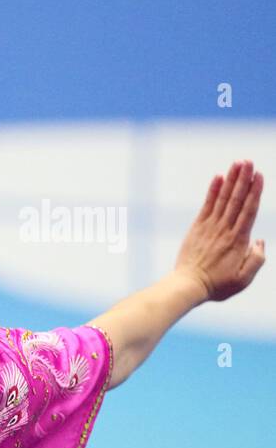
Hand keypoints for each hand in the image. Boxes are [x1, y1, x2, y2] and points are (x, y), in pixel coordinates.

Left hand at [174, 159, 265, 301]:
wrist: (187, 286)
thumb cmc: (217, 285)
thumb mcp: (244, 279)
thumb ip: (256, 259)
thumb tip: (260, 240)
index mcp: (238, 240)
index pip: (249, 210)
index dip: (255, 191)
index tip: (259, 175)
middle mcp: (224, 230)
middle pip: (236, 200)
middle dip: (244, 179)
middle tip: (249, 161)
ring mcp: (209, 228)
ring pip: (223, 199)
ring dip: (231, 180)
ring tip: (238, 163)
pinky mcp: (197, 229)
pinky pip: (206, 206)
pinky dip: (212, 191)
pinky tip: (218, 177)